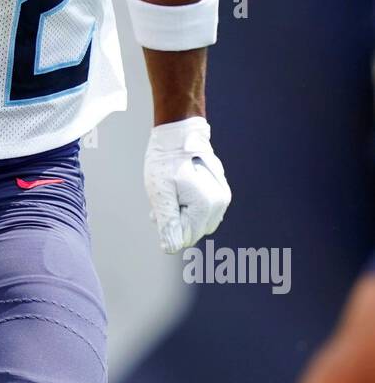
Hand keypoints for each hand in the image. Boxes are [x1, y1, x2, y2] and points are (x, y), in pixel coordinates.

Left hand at [144, 116, 230, 253]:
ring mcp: (222, 199)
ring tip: (171, 194)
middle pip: (193, 232)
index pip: (185, 237)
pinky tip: (179, 192)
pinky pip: (203, 213)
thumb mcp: (160, 193)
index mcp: (206, 206)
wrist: (178, 134)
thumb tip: (170, 248)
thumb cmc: (166, 162)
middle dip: (175, 221)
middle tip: (164, 200)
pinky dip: (189, 208)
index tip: (160, 207)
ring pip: (198, 223)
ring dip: (182, 215)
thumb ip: (167, 223)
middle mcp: (220, 204)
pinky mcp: (220, 194)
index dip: (168, 225)